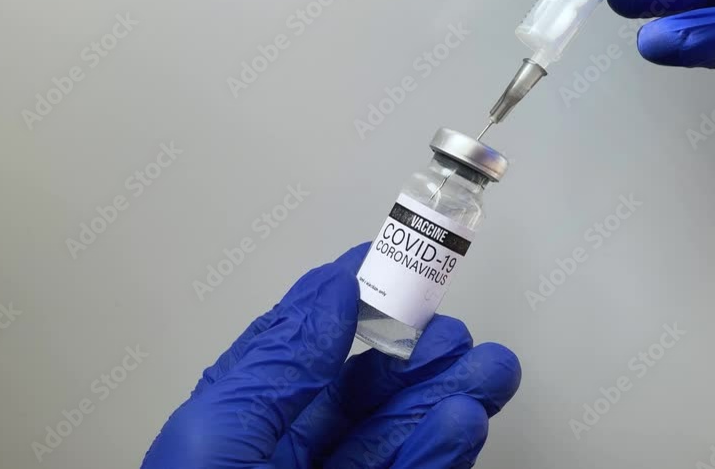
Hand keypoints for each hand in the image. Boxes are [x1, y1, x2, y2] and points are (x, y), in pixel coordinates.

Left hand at [141, 243, 520, 468]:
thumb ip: (282, 364)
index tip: (392, 264)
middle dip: (414, 353)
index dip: (345, 304)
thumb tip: (332, 287)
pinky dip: (439, 451)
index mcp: (236, 427)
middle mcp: (281, 460)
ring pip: (394, 437)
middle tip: (456, 326)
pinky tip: (463, 418)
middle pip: (359, 392)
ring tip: (490, 366)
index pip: (299, 350)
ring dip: (444, 397)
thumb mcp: (224, 438)